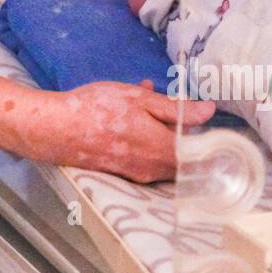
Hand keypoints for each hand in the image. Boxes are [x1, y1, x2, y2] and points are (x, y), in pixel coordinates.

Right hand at [19, 80, 214, 181]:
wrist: (56, 129)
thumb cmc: (97, 110)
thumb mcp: (139, 99)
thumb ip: (175, 109)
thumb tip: (208, 112)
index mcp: (164, 150)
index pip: (203, 155)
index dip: (212, 141)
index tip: (215, 125)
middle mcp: (154, 169)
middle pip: (184, 155)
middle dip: (183, 130)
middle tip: (175, 103)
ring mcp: (136, 173)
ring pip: (163, 155)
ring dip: (162, 131)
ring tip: (147, 101)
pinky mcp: (121, 172)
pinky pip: (145, 157)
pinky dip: (146, 138)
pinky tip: (131, 115)